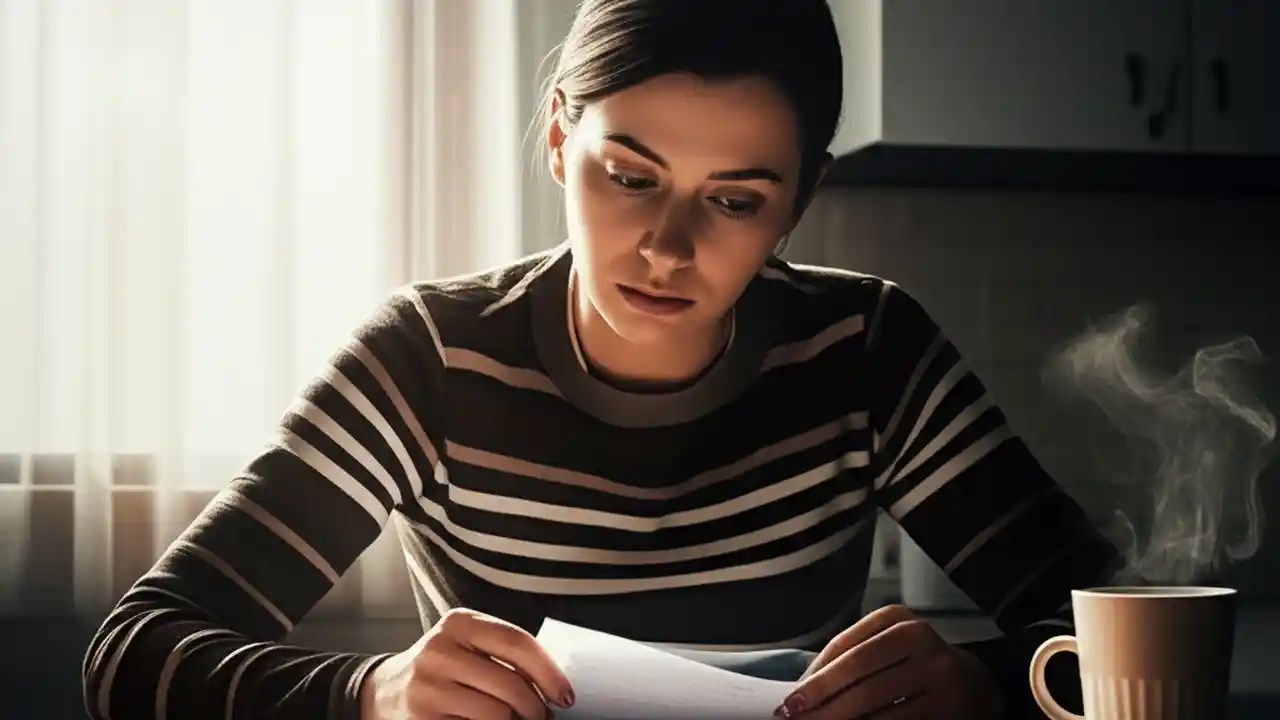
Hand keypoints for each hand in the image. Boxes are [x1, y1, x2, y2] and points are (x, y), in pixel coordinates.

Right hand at [360, 608, 574, 719]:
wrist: (386, 691)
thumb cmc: (444, 668)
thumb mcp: (468, 646)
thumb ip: (505, 654)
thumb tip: (555, 683)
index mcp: (458, 623)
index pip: (517, 642)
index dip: (549, 672)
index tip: (566, 695)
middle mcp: (439, 650)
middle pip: (510, 684)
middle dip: (536, 707)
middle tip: (544, 717)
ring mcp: (428, 687)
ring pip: (496, 714)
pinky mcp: (423, 719)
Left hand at [774, 604, 1003, 718]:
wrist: (977, 686)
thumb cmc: (915, 666)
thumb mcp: (887, 649)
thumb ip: (851, 659)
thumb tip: (803, 688)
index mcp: (897, 619)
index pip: (845, 645)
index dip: (815, 675)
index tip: (790, 698)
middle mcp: (920, 638)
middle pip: (858, 670)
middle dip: (821, 698)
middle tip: (794, 717)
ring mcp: (938, 672)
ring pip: (875, 700)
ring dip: (839, 718)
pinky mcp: (949, 706)